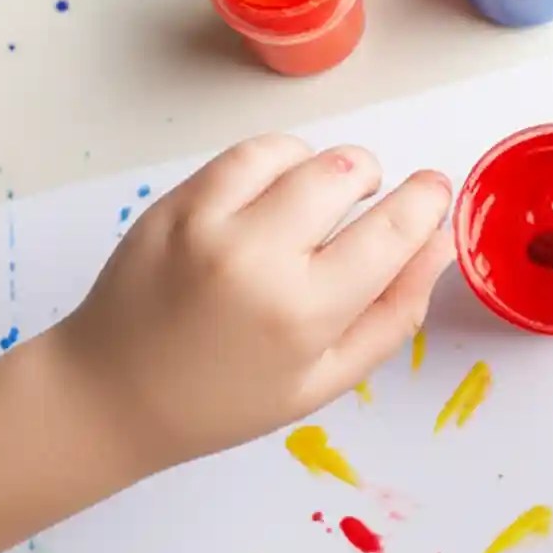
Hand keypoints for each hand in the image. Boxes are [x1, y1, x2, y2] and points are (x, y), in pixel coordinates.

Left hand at [58, 134, 453, 469]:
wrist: (113, 394)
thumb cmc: (229, 400)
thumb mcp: (327, 379)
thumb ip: (395, 312)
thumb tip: (440, 242)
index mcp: (305, 313)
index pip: (391, 231)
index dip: (425, 200)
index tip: (434, 189)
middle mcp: (258, 257)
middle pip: (347, 172)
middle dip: (373, 180)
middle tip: (364, 207)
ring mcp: (208, 222)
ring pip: (298, 153)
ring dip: (323, 168)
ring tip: (312, 206)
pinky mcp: (174, 203)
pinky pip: (246, 154)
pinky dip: (276, 163)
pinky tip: (272, 197)